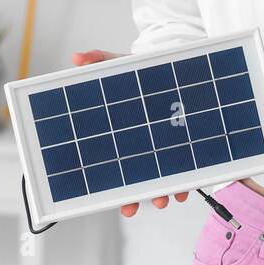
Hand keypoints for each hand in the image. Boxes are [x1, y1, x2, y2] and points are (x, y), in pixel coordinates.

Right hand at [71, 49, 190, 216]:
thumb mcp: (118, 62)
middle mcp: (144, 144)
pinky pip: (186, 167)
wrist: (171, 66)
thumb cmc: (140, 70)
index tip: (118, 202)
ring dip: (163, 193)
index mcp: (124, 133)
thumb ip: (98, 59)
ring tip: (164, 199)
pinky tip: (185, 187)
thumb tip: (77, 57)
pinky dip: (186, 181)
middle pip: (138, 178)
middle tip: (135, 207)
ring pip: (162, 178)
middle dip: (137, 197)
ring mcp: (164, 145)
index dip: (116, 186)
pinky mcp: (184, 140)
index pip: (116, 166)